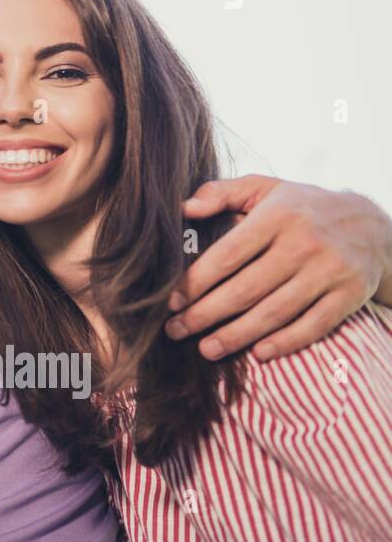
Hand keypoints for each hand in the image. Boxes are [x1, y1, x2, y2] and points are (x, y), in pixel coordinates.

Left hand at [165, 175, 391, 360]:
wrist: (373, 225)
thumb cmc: (301, 207)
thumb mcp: (263, 188)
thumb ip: (220, 192)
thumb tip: (184, 208)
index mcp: (277, 216)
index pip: (228, 255)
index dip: (195, 282)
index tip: (170, 301)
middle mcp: (303, 244)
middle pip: (246, 289)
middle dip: (205, 314)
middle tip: (175, 331)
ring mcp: (329, 272)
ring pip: (275, 312)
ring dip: (236, 336)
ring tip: (205, 349)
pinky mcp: (349, 295)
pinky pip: (313, 326)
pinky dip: (285, 343)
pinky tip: (257, 354)